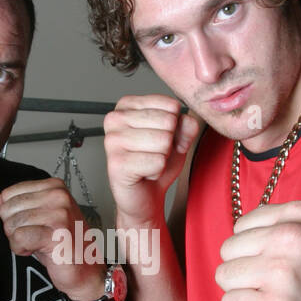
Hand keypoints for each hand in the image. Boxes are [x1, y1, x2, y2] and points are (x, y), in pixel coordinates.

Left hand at [0, 179, 101, 300]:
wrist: (85, 271)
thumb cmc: (62, 245)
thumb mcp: (36, 220)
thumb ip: (15, 207)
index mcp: (54, 187)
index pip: (9, 193)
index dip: (12, 214)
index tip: (31, 225)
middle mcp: (59, 196)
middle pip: (8, 208)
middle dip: (13, 228)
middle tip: (33, 238)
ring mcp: (60, 214)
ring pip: (12, 224)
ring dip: (18, 241)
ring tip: (37, 244)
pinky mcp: (57, 233)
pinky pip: (19, 237)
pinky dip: (21, 249)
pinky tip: (37, 251)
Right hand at [103, 94, 203, 223]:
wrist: (145, 195)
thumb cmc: (155, 163)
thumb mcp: (177, 138)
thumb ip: (186, 125)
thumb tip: (187, 120)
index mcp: (127, 106)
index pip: (170, 105)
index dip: (175, 126)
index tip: (161, 138)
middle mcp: (115, 119)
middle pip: (167, 122)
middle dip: (169, 143)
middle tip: (154, 153)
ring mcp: (113, 141)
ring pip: (163, 142)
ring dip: (163, 158)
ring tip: (148, 163)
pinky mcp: (117, 163)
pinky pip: (157, 162)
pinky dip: (157, 171)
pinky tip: (144, 173)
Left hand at [214, 201, 300, 300]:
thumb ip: (279, 227)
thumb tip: (236, 234)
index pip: (241, 227)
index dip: (253, 251)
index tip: (282, 266)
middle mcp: (292, 238)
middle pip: (228, 250)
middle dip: (245, 272)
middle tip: (278, 287)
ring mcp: (283, 273)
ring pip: (224, 276)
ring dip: (244, 293)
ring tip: (276, 299)